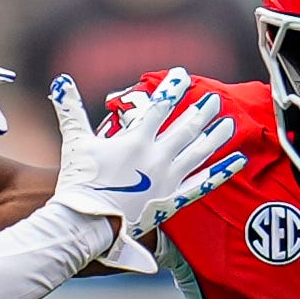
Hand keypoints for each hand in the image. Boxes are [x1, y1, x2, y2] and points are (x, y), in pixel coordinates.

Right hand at [47, 66, 240, 275]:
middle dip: (201, 110)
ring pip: (199, 152)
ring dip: (216, 135)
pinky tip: (238, 161)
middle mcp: (156, 157)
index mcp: (135, 140)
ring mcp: (167, 179)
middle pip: (186, 127)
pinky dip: (222, 172)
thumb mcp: (75, 142)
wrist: (86, 223)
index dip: (172, 87)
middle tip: (214, 98)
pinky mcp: (172, 200)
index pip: (159, 106)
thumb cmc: (79, 183)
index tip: (183, 74)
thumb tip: (61, 80)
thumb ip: (70, 109)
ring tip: (229, 123)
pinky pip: (202, 184)